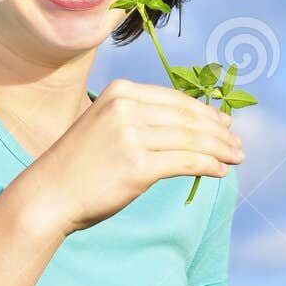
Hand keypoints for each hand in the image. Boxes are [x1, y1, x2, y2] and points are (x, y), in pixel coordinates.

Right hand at [19, 77, 243, 236]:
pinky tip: (221, 171)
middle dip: (219, 132)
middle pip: (188, 118)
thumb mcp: (105, 125)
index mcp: (120, 91)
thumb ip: (140, 119)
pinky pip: (187, 162)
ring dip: (220, 149)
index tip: (225, 124)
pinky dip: (210, 166)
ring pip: (192, 139)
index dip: (205, 112)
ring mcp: (132, 136)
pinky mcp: (138, 166)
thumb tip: (190, 125)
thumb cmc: (78, 165)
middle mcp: (126, 107)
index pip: (176, 100)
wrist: (48, 195)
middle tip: (237, 144)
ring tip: (236, 158)